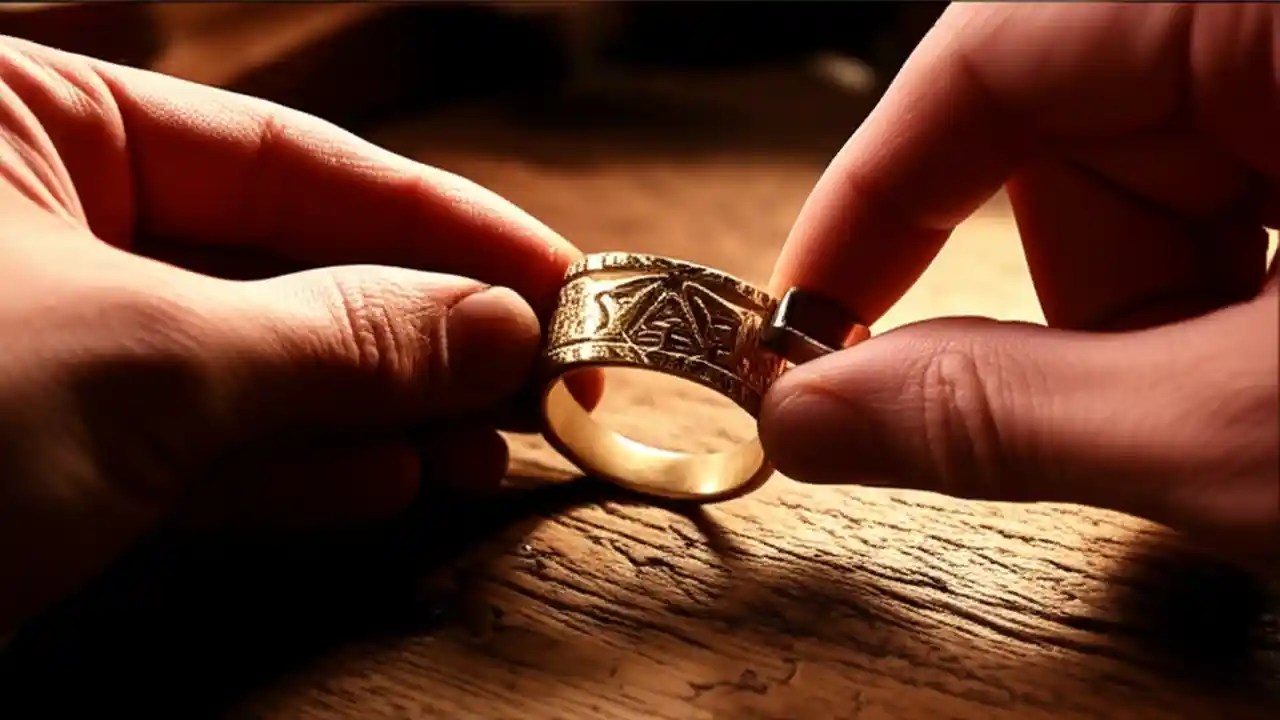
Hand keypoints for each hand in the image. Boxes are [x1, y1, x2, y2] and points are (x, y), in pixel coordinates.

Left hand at [0, 36, 579, 631]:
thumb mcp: (148, 362)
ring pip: (249, 366)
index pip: (285, 157)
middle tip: (543, 373)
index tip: (557, 278)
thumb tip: (501, 323)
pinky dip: (304, 471)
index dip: (440, 221)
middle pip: (280, 262)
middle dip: (419, 327)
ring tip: (493, 438)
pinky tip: (397, 480)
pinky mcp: (35, 461)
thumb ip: (342, 336)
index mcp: (18, 121)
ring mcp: (34, 348)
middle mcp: (26, 220)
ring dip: (380, 409)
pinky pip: (202, 450)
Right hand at [759, 3, 1277, 570]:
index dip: (877, 200)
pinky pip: (1239, 199)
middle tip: (1121, 418)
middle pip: (1071, 133)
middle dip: (1071, 298)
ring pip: (1156, 179)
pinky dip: (1222, 312)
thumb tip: (809, 415)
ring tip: (1244, 412)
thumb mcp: (1246, 430)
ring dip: (1160, 321)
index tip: (811, 328)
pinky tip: (1274, 379)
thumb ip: (1011, 412)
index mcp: (1265, 4)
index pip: (992, 58)